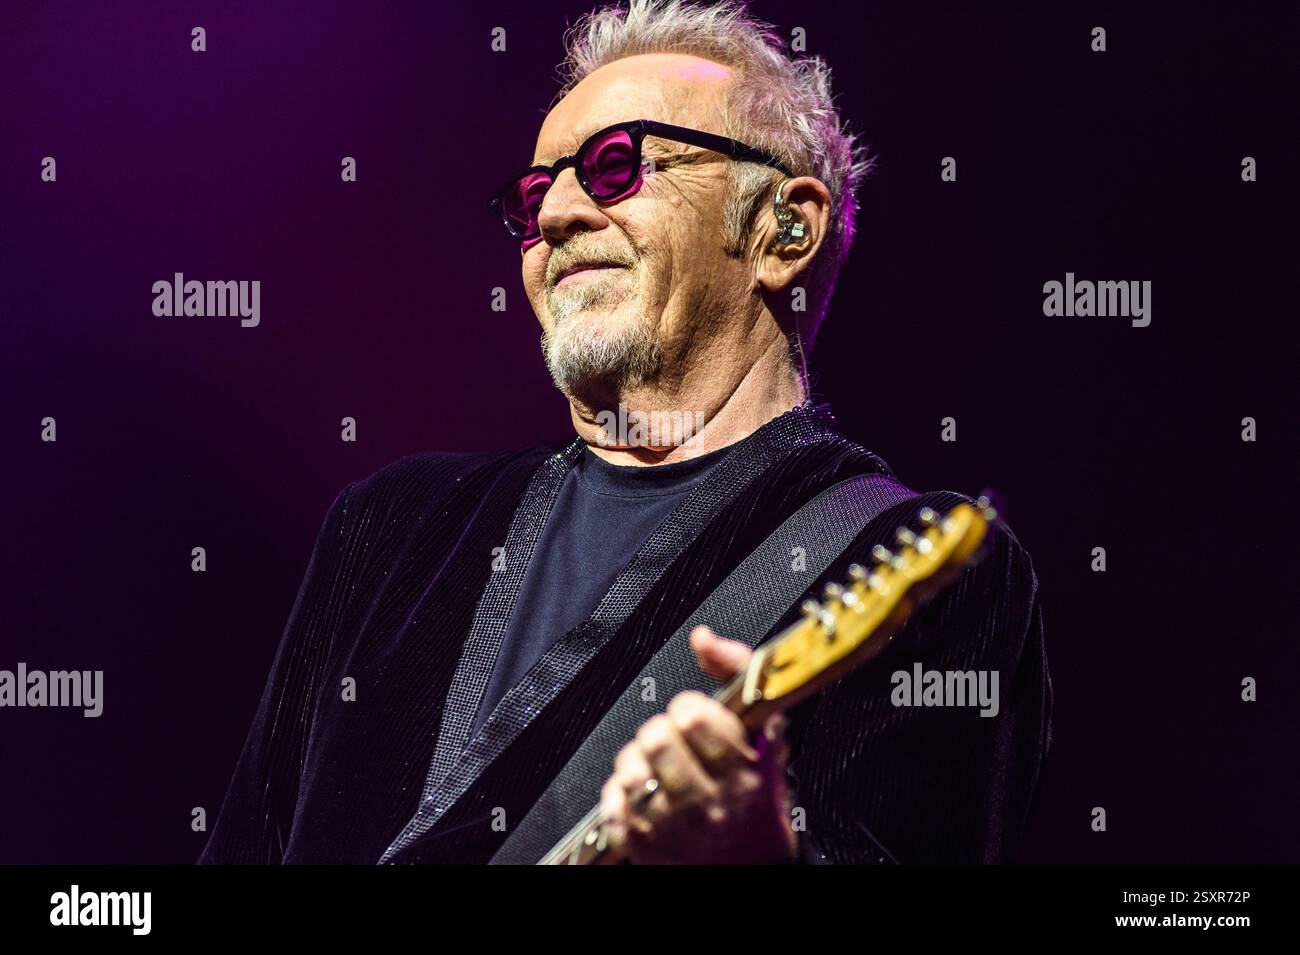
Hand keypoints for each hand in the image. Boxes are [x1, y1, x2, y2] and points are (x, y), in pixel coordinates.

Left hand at [598, 625, 796, 863]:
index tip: (696, 719)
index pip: (694, 716)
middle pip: (657, 737)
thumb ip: (738, 676)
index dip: (689, 708)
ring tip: (656, 765)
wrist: (754, 871)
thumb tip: (703, 637)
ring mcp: (675, 829)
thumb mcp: (766, 739)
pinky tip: (642, 792)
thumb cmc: (758, 802)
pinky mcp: (646, 847)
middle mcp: (710, 803)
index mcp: (745, 771)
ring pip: (631, 768)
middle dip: (662, 730)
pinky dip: (621, 791)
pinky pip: (612, 802)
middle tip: (674, 742)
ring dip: (638, 759)